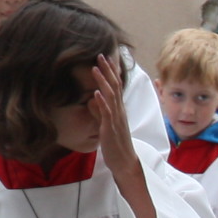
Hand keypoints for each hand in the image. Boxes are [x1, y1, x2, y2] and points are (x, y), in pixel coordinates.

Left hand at [86, 54, 141, 182]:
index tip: (106, 58)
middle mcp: (119, 111)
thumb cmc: (115, 144)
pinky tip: (96, 92)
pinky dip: (102, 102)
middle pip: (114, 86)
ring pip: (111, 96)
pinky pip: (107, 113)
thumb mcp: (105, 124)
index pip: (116, 86)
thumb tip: (92, 99)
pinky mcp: (110, 128)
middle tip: (101, 55)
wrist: (125, 162)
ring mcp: (115, 119)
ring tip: (95, 67)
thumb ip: (99, 111)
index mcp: (118, 109)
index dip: (111, 72)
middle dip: (107, 70)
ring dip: (103, 81)